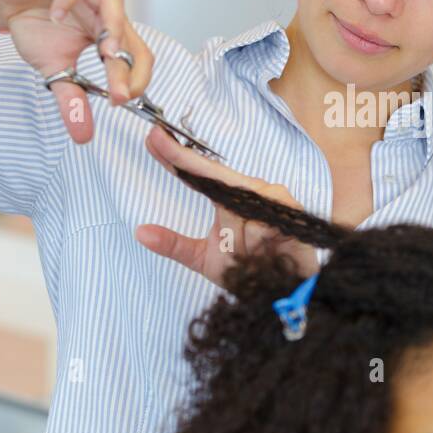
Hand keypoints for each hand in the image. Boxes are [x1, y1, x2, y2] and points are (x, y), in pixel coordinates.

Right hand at [0, 0, 154, 143]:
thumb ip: (71, 99)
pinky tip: (54, 16)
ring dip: (114, 26)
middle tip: (119, 92)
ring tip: (106, 52)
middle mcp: (102, 9)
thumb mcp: (53, 70)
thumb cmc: (35, 28)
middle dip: (126, 64)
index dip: (135, 79)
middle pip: (129, 32)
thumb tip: (83, 136)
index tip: (121, 103)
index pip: (136, 55)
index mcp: (107, 32)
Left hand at [134, 126, 317, 287]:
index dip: (175, 155)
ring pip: (237, 203)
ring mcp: (273, 199)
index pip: (199, 174)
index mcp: (230, 197)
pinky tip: (257, 250)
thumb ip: (174, 245)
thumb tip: (140, 232)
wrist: (284, 295)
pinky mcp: (292, 213)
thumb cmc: (249, 271)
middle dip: (186, 161)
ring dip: (234, 232)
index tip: (151, 137)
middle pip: (216, 175)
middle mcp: (251, 191)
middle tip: (156, 138)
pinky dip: (254, 239)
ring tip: (242, 254)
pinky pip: (261, 223)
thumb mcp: (204, 258)